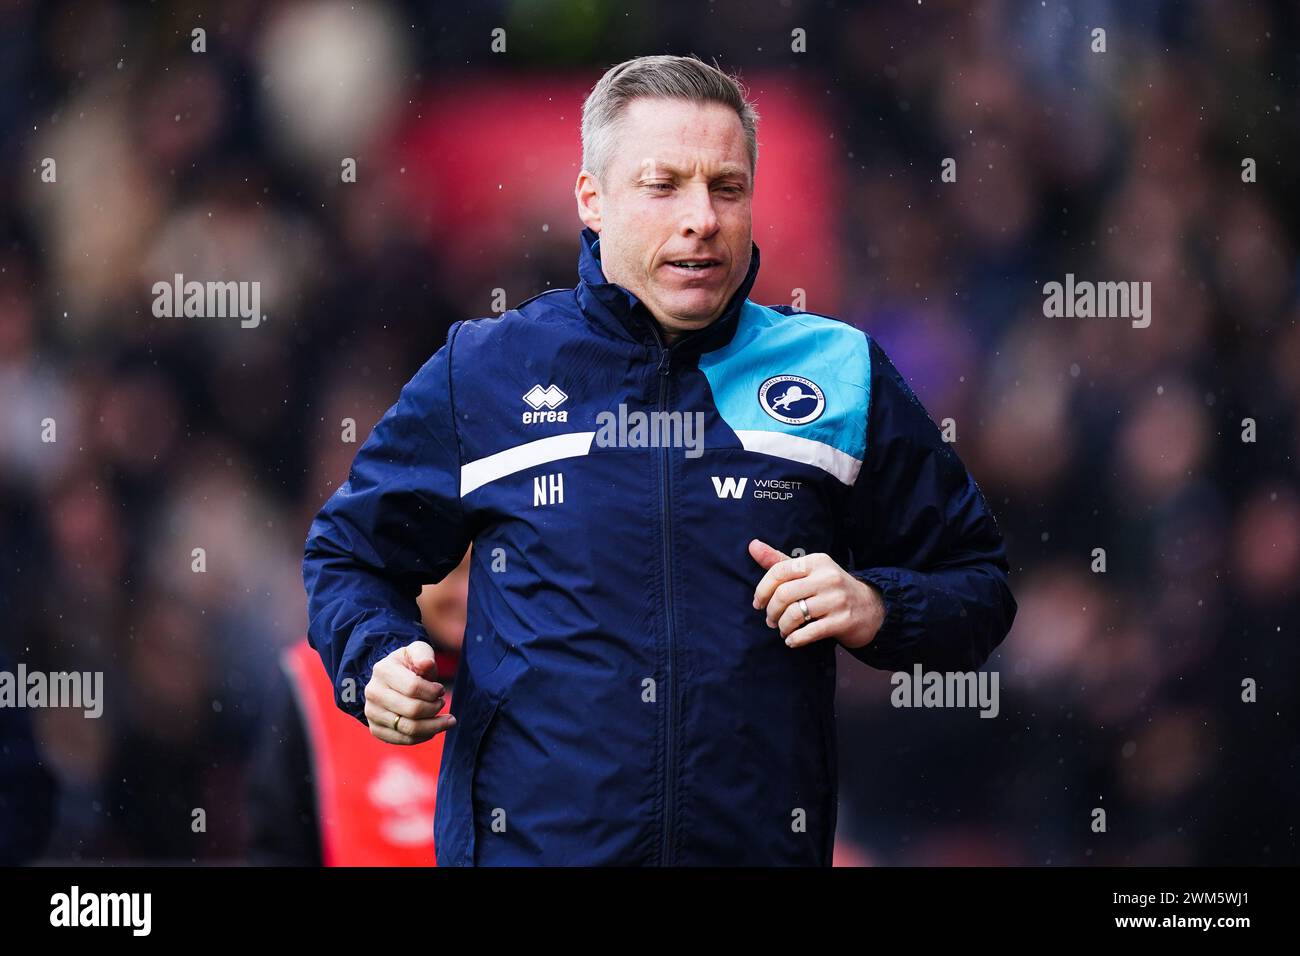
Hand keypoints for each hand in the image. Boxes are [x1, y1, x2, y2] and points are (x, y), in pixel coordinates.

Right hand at [364, 640, 456, 743]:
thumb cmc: (409, 665)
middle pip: (412, 710)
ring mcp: (371, 712)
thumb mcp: (417, 651)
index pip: (413, 687)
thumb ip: (423, 654)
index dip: (432, 691)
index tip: (440, 689)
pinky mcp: (375, 729)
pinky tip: (433, 729)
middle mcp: (373, 692)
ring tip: (447, 720)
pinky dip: (423, 736)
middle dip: (434, 709)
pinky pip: (403, 740)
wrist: (391, 680)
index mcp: (382, 670)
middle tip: (442, 703)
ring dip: (434, 726)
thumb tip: (426, 664)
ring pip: (409, 729)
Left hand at [749, 539, 884, 650]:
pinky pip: (810, 632)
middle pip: (784, 594)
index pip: (779, 571)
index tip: (758, 603)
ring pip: (795, 614)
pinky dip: (795, 639)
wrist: (871, 608)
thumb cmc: (830, 588)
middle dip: (771, 611)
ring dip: (782, 626)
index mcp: (817, 561)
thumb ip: (780, 560)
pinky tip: (792, 640)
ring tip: (782, 629)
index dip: (762, 589)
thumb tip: (752, 545)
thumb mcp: (809, 570)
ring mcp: (837, 599)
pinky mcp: (843, 621)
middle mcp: (828, 577)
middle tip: (770, 620)